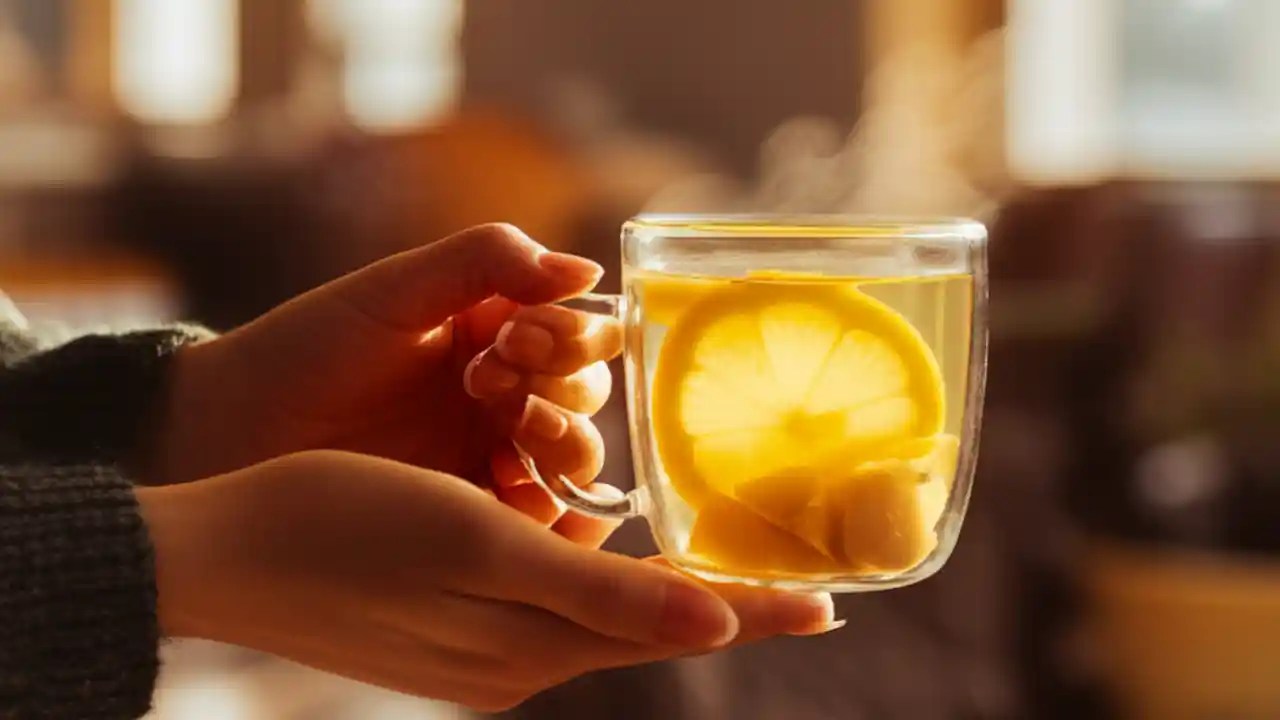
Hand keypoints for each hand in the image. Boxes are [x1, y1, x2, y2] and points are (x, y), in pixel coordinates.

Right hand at [138, 451, 837, 711]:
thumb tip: (716, 622)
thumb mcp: (480, 547)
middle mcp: (517, 658)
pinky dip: (588, 571)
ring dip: (652, 582)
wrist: (223, 551)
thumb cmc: (344, 527)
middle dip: (715, 597)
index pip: (670, 624)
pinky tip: (597, 538)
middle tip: (787, 572)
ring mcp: (480, 648)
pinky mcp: (449, 625)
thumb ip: (599, 593)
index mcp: (532, 645)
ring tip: (711, 550)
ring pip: (594, 609)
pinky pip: (544, 598)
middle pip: (642, 623)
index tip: (831, 603)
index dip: (754, 610)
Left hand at [152, 224, 620, 511]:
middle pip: (587, 393)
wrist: (229, 433)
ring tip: (515, 439)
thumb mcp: (396, 289)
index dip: (565, 334)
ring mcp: (491, 458)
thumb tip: (586, 271)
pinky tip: (520, 497)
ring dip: (566, 443)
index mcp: (493, 333)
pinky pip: (542, 520)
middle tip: (491, 383)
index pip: (576, 331)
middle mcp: (504, 395)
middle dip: (561, 386)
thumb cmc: (307, 349)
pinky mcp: (474, 518)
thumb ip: (487, 262)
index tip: (512, 336)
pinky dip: (553, 513)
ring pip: (577, 456)